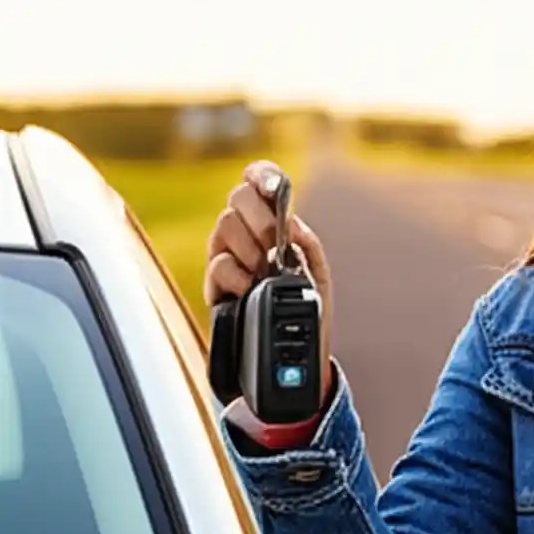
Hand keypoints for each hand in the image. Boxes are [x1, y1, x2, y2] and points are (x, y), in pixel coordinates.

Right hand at [203, 159, 334, 400]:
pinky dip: (238, 274)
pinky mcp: (215, 286)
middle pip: (237, 198)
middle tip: (273, 244)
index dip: (262, 176)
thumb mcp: (318, 276)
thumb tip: (291, 224)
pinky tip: (250, 289)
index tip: (273, 185)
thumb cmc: (304, 311)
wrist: (292, 358)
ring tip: (265, 272)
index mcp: (271, 227)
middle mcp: (245, 237)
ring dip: (250, 247)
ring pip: (224, 226)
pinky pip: (219, 264)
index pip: (258, 184)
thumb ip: (307, 246)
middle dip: (259, 218)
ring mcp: (228, 259)